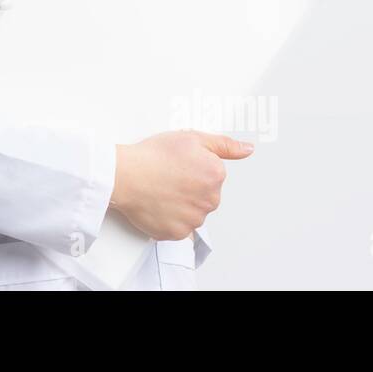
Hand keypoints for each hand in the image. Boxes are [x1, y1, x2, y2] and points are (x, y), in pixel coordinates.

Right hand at [108, 130, 252, 240]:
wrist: (125, 175)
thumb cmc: (153, 156)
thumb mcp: (191, 138)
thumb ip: (224, 145)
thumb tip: (248, 150)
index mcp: (216, 175)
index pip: (212, 176)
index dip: (194, 169)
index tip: (178, 165)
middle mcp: (209, 200)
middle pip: (204, 197)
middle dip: (190, 188)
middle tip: (168, 177)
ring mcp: (194, 219)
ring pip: (193, 213)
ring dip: (181, 205)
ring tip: (161, 190)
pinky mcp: (177, 233)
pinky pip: (179, 228)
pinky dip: (169, 219)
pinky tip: (158, 204)